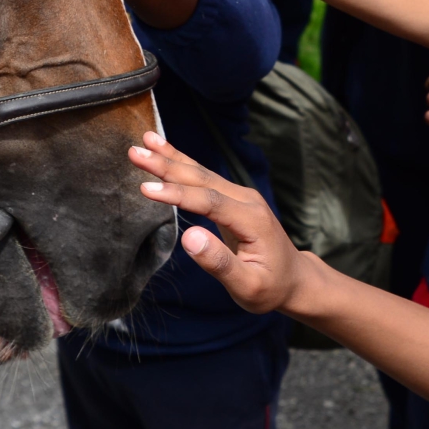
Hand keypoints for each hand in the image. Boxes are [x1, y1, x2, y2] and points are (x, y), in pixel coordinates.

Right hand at [130, 129, 305, 313]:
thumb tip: (189, 238)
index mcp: (251, 220)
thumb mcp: (248, 287)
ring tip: (145, 140)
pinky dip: (182, 163)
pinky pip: (204, 178)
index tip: (146, 189)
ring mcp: (241, 196)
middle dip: (167, 164)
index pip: (209, 201)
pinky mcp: (233, 198)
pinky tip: (165, 150)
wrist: (294, 279)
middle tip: (135, 152)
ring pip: (202, 173)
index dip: (177, 194)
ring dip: (171, 157)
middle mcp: (247, 200)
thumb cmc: (270, 288)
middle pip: (202, 179)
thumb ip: (219, 263)